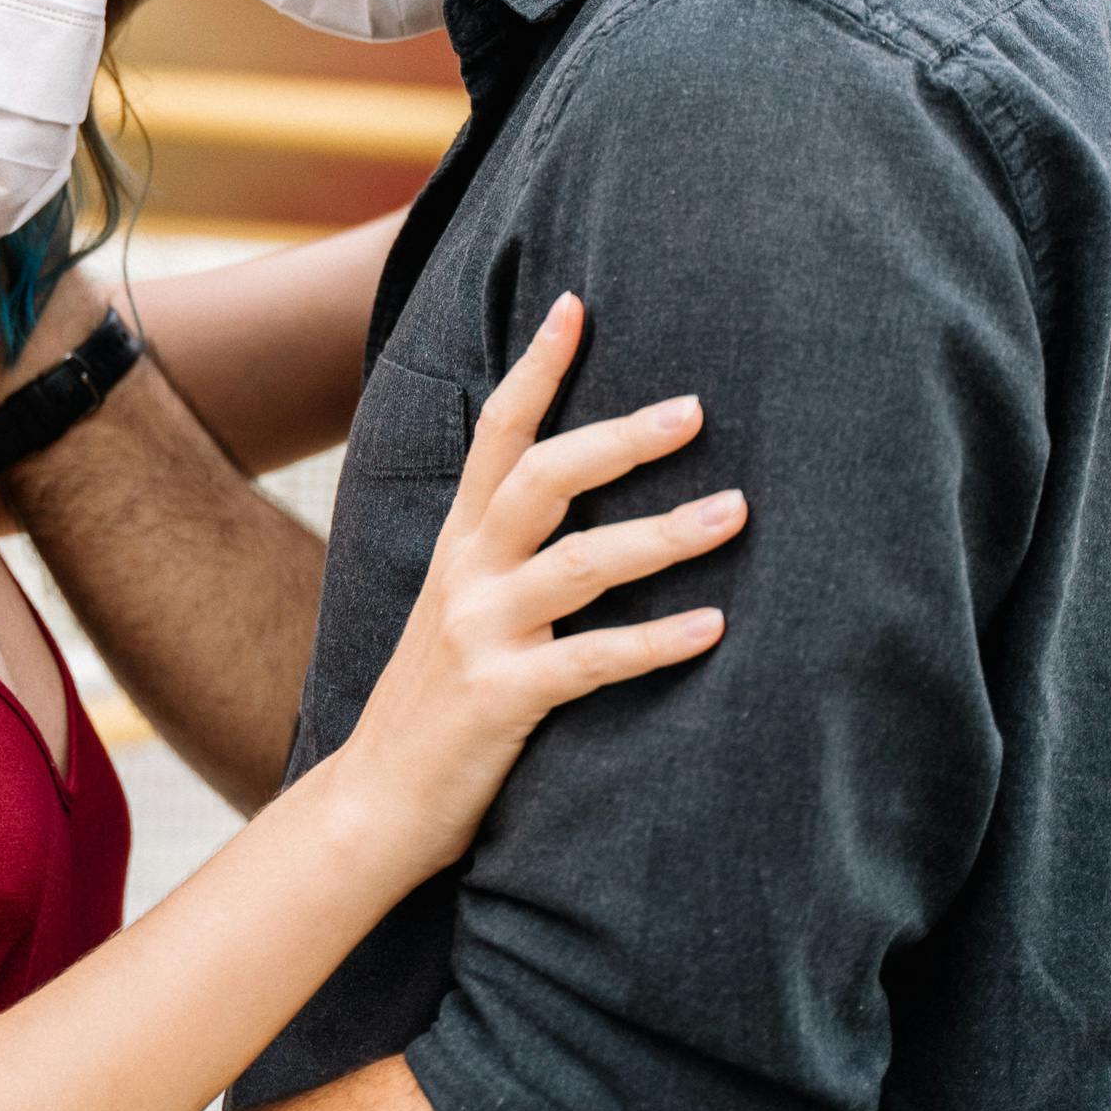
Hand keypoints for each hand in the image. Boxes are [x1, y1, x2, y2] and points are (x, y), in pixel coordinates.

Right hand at [334, 294, 739, 875]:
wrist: (373, 806)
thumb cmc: (435, 708)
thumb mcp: (457, 613)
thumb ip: (505, 559)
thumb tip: (579, 510)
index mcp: (459, 547)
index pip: (496, 436)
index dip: (535, 369)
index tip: (576, 305)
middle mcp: (465, 576)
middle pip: (541, 479)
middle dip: (619, 439)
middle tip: (694, 410)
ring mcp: (480, 634)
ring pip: (581, 563)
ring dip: (664, 534)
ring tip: (737, 511)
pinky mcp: (502, 697)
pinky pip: (592, 660)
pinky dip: (656, 641)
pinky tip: (714, 627)